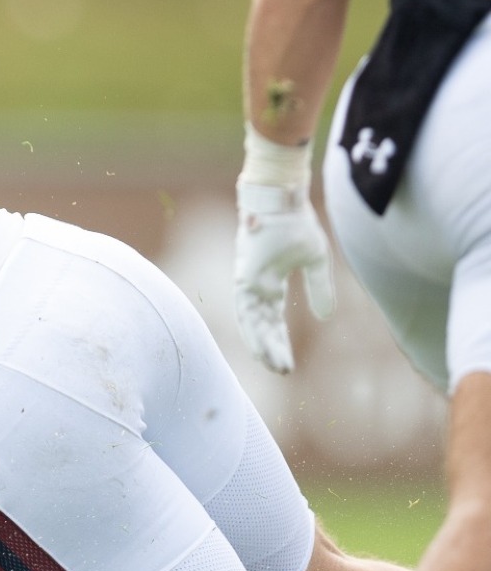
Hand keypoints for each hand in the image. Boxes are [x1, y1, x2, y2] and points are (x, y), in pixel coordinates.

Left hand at [234, 181, 335, 373]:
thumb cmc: (296, 224)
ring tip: (274, 366)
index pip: (271, 320)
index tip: (288, 364)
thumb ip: (319, 289)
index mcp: (269, 284)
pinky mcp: (244, 276)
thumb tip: (325, 318)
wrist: (284, 199)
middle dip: (271, 350)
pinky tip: (260, 347)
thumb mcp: (315, 261)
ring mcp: (247, 282)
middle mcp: (255, 287)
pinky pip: (246, 309)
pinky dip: (253, 329)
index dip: (279, 342)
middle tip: (282, 371)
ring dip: (262, 345)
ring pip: (251, 323)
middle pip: (261, 326)